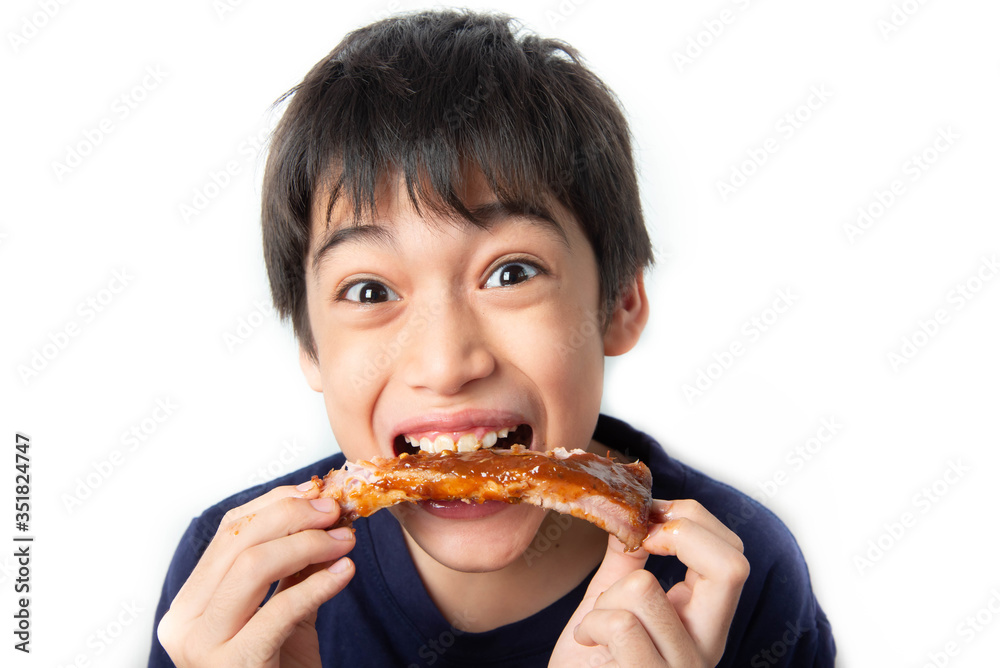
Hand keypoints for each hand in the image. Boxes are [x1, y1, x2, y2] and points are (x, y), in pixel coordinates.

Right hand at [157, 482, 354, 666]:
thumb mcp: (285, 608)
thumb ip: (293, 563)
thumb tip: (319, 505)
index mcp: (189, 603)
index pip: (229, 531)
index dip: (276, 503)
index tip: (317, 492)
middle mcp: (182, 623)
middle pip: (240, 542)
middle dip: (295, 518)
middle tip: (337, 513)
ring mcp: (200, 647)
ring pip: (252, 567)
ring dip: (308, 544)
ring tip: (345, 541)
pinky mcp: (232, 667)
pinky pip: (277, 612)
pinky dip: (317, 585)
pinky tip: (345, 573)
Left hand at [549, 500, 748, 666]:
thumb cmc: (589, 664)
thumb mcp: (610, 604)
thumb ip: (625, 563)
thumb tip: (630, 511)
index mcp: (704, 620)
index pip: (734, 555)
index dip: (691, 520)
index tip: (648, 518)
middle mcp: (707, 647)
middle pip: (730, 566)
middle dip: (675, 533)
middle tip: (639, 543)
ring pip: (645, 588)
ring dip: (605, 598)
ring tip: (597, 623)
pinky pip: (621, 625)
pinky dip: (592, 624)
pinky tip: (587, 643)